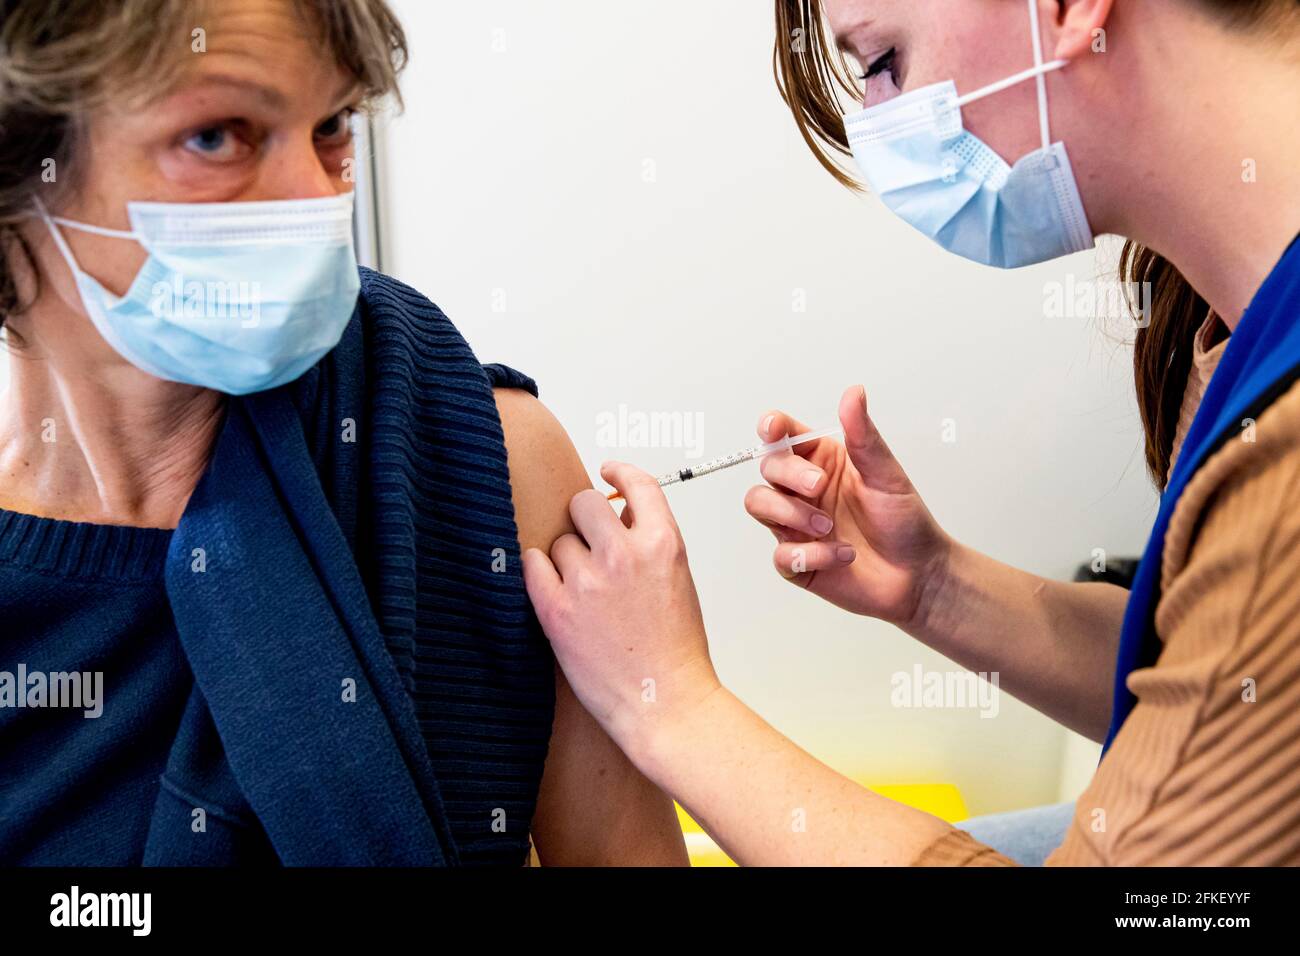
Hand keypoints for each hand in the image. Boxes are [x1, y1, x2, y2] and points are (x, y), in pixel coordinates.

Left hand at [522, 463, 720, 756]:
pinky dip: (540, 573)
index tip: (607, 470)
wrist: (665, 703)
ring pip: (560, 541)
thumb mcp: (678, 580)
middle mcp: (625, 555)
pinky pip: (533, 565)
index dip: (619, 471)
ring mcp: (588, 581)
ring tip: (586, 591)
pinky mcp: (557, 610)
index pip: (637, 483)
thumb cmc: (676, 651)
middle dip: (584, 517)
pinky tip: (555, 590)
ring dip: (566, 558)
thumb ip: (651, 542)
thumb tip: (622, 512)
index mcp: (663, 544)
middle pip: (584, 502)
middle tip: (588, 540)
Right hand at [745, 384, 952, 630]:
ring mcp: (796, 525)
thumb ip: (863, 435)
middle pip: (767, 468)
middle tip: (819, 486)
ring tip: (827, 525)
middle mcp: (802, 491)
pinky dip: (812, 554)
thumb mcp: (886, 474)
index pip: (783, 437)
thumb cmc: (904, 521)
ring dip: (790, 513)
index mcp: (821, 462)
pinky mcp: (798, 561)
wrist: (919, 573)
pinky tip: (843, 555)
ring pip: (758, 504)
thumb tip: (853, 392)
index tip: (774, 428)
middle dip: (789, 475)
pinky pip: (782, 554)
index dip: (771, 428)